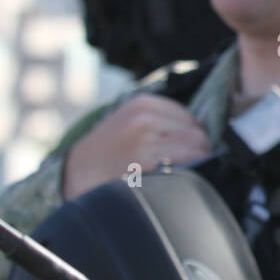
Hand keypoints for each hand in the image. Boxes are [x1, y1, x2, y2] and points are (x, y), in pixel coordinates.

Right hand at [62, 94, 211, 199]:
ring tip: (191, 169)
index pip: (189, 117)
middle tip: (196, 160)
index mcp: (143, 103)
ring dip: (199, 159)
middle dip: (200, 147)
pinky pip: (187, 162)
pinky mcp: (146, 162)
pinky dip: (192, 169)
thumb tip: (201, 127)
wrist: (79, 172)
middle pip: (196, 132)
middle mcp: (145, 118)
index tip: (192, 145)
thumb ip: (161, 119)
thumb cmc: (110, 149)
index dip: (195, 133)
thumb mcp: (130, 120)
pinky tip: (182, 176)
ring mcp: (145, 139)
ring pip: (195, 147)